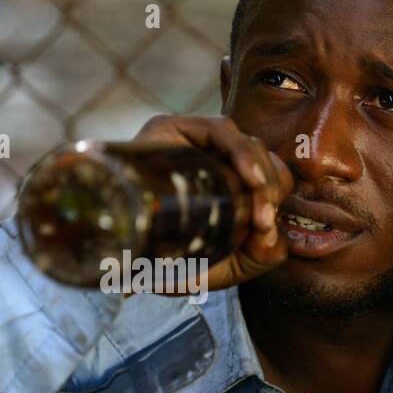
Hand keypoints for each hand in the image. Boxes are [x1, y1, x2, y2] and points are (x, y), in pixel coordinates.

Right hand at [132, 114, 292, 291]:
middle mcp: (208, 156)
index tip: (266, 229)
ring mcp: (188, 139)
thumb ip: (259, 255)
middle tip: (263, 223)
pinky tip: (252, 180)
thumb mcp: (224, 265)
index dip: (275, 196)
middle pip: (262, 156)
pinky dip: (244, 154)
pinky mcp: (169, 126)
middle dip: (272, 187)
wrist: (117, 262)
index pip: (265, 174)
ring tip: (256, 213)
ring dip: (261, 177)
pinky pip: (222, 130)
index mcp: (224, 181)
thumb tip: (274, 240)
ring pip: (248, 143)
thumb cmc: (170, 261)